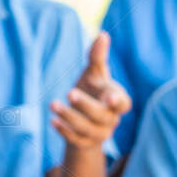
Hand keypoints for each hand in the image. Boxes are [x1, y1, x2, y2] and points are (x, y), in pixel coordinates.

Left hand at [51, 32, 130, 149]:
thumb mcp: (95, 73)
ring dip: (69, 117)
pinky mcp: (84, 142)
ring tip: (53, 104)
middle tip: (70, 92)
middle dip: (86, 105)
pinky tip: (53, 121)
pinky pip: (75, 139)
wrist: (84, 117)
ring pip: (86, 128)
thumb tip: (102, 34)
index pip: (123, 104)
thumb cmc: (93, 90)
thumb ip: (98, 56)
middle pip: (101, 115)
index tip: (109, 97)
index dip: (118, 102)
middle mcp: (110, 119)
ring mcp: (99, 132)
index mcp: (117, 101)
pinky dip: (64, 130)